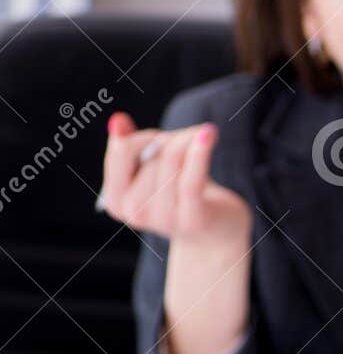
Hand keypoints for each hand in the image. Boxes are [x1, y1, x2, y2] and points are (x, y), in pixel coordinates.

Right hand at [99, 112, 249, 249]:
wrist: (215, 232)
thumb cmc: (180, 195)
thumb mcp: (150, 171)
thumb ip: (130, 149)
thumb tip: (117, 120)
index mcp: (116, 202)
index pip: (120, 154)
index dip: (143, 137)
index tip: (160, 138)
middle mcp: (135, 214)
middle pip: (152, 155)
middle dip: (171, 141)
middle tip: (189, 144)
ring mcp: (163, 219)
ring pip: (172, 160)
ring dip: (190, 141)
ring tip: (203, 141)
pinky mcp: (192, 219)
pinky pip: (191, 178)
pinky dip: (199, 152)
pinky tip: (208, 133)